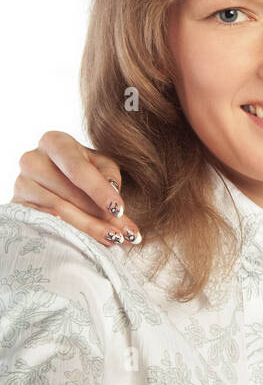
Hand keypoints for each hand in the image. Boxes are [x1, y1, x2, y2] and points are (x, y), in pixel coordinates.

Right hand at [12, 130, 141, 247]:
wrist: (55, 180)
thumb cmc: (84, 169)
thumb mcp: (101, 165)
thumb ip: (109, 176)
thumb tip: (113, 194)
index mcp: (54, 142)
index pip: (78, 169)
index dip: (99, 191)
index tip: (119, 210)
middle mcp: (32, 159)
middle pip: (69, 194)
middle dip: (100, 216)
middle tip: (125, 233)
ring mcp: (21, 184)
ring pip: (58, 212)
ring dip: (89, 228)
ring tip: (114, 238)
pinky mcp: (17, 206)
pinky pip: (43, 223)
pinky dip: (68, 233)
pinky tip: (87, 242)